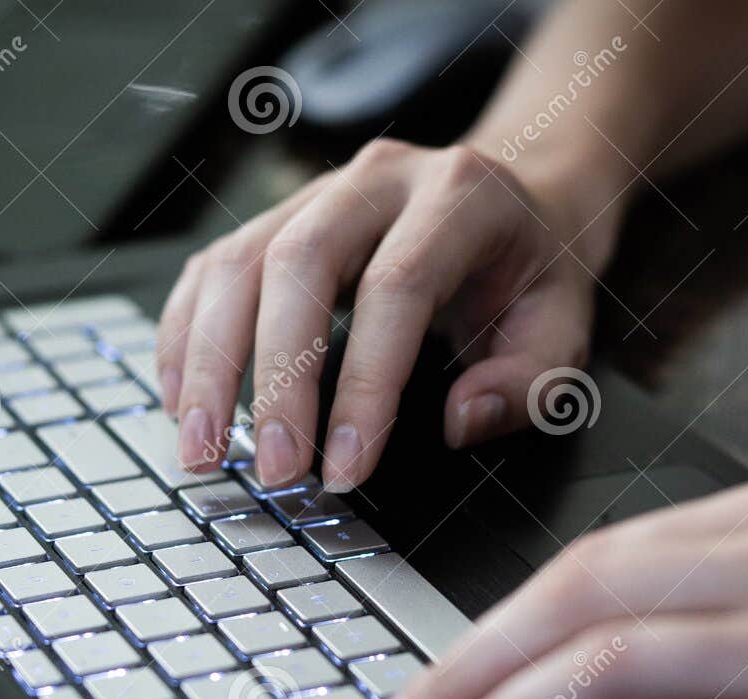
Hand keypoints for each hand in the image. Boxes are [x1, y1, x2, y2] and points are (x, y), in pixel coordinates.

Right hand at [155, 139, 601, 490]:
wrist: (516, 202)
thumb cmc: (533, 273)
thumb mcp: (566, 329)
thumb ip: (529, 382)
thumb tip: (460, 421)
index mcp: (459, 197)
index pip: (397, 287)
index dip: (364, 383)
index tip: (344, 467)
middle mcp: (378, 180)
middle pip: (298, 264)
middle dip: (274, 378)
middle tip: (270, 469)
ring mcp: (317, 192)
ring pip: (237, 262)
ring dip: (208, 363)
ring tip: (202, 448)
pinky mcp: (276, 220)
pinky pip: (211, 269)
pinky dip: (186, 337)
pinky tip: (182, 400)